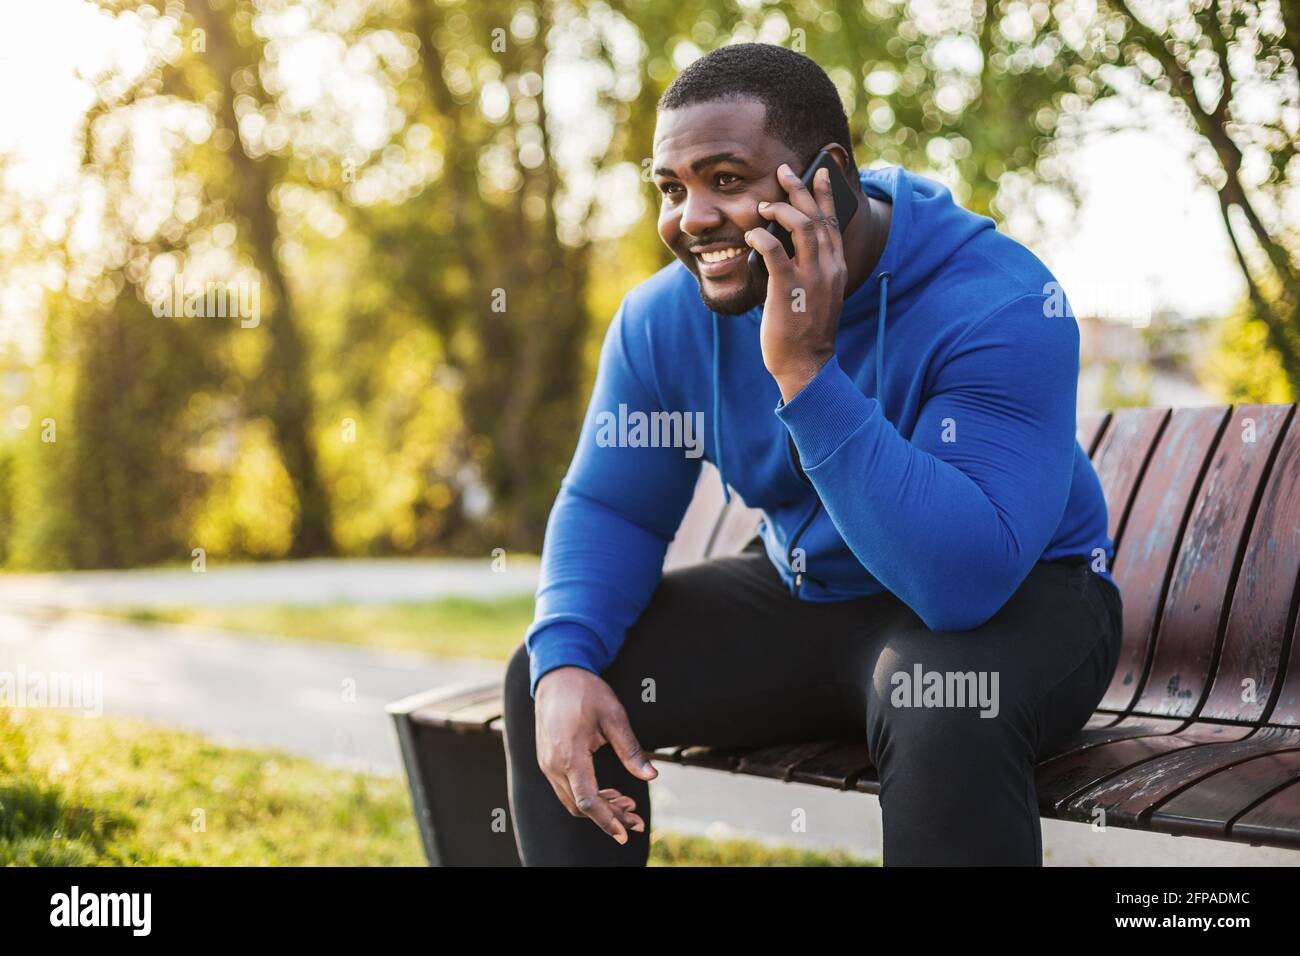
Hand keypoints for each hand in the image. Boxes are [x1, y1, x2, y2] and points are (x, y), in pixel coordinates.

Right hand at [533, 666, 656, 842]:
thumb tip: (651, 776)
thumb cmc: (586, 692)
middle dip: (609, 817)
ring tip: (627, 804)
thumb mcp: (614, 716)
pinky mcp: (546, 761)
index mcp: (569, 754)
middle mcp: (553, 765)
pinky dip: (587, 796)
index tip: (625, 832)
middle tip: (636, 819)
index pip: (587, 801)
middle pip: (581, 806)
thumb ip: (631, 749)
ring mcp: (546, 764)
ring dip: (599, 808)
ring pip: (572, 801)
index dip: (607, 820)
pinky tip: (608, 792)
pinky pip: (566, 789)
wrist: (557, 676)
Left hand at [744, 163, 847, 402]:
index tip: (820, 172)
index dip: (826, 194)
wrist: (805, 364)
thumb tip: (786, 243)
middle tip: (785, 171)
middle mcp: (828, 267)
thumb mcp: (817, 293)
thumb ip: (811, 268)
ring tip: (764, 205)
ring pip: (800, 227)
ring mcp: (811, 277)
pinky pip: (774, 251)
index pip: (834, 222)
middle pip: (817, 216)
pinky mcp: (788, 288)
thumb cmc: (805, 330)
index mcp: (837, 267)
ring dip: (781, 209)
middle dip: (800, 189)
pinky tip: (751, 235)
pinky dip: (762, 237)